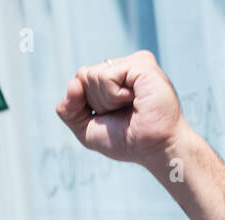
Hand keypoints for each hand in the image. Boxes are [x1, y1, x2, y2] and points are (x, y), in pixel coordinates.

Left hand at [56, 51, 186, 170]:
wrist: (156, 150)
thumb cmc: (129, 142)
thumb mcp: (87, 130)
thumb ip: (68, 110)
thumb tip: (73, 83)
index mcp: (116, 78)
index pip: (81, 78)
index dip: (87, 103)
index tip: (113, 117)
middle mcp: (126, 67)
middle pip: (84, 75)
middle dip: (97, 101)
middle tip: (124, 113)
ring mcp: (135, 64)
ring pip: (92, 74)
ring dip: (107, 100)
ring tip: (132, 107)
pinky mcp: (142, 65)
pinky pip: (105, 75)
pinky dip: (113, 95)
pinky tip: (133, 100)